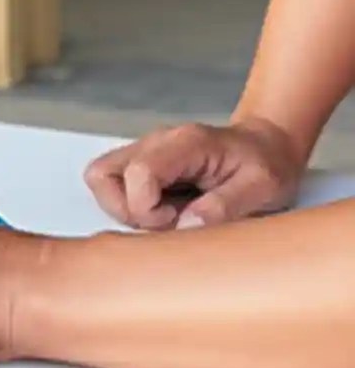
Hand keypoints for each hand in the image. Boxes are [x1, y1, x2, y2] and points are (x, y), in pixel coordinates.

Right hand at [83, 117, 302, 230]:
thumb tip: (186, 225)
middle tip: (168, 219)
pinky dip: (129, 205)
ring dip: (125, 208)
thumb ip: (225, 205)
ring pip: (101, 180)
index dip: (147, 208)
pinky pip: (112, 186)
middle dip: (128, 210)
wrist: (266, 146)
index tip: (177, 220)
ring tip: (166, 215)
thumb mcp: (263, 187)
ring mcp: (143, 151)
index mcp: (185, 143)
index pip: (137, 173)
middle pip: (103, 175)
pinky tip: (163, 209)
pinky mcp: (138, 165)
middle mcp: (154, 142)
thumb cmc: (266, 164)